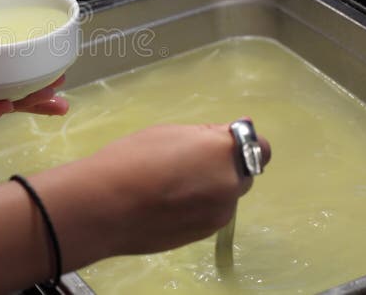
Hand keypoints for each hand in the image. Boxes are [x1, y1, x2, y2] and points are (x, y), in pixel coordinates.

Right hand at [79, 122, 271, 257]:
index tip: (218, 142)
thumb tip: (234, 131)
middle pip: (242, 172)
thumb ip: (207, 135)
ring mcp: (219, 214)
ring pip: (224, 195)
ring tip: (169, 186)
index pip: (261, 147)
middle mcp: (230, 184)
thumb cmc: (131, 159)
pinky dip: (196, 207)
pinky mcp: (203, 234)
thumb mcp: (169, 132)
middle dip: (223, 166)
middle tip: (185, 162)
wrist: (104, 206)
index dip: (242, 144)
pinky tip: (165, 204)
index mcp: (223, 152)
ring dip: (209, 188)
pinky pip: (209, 213)